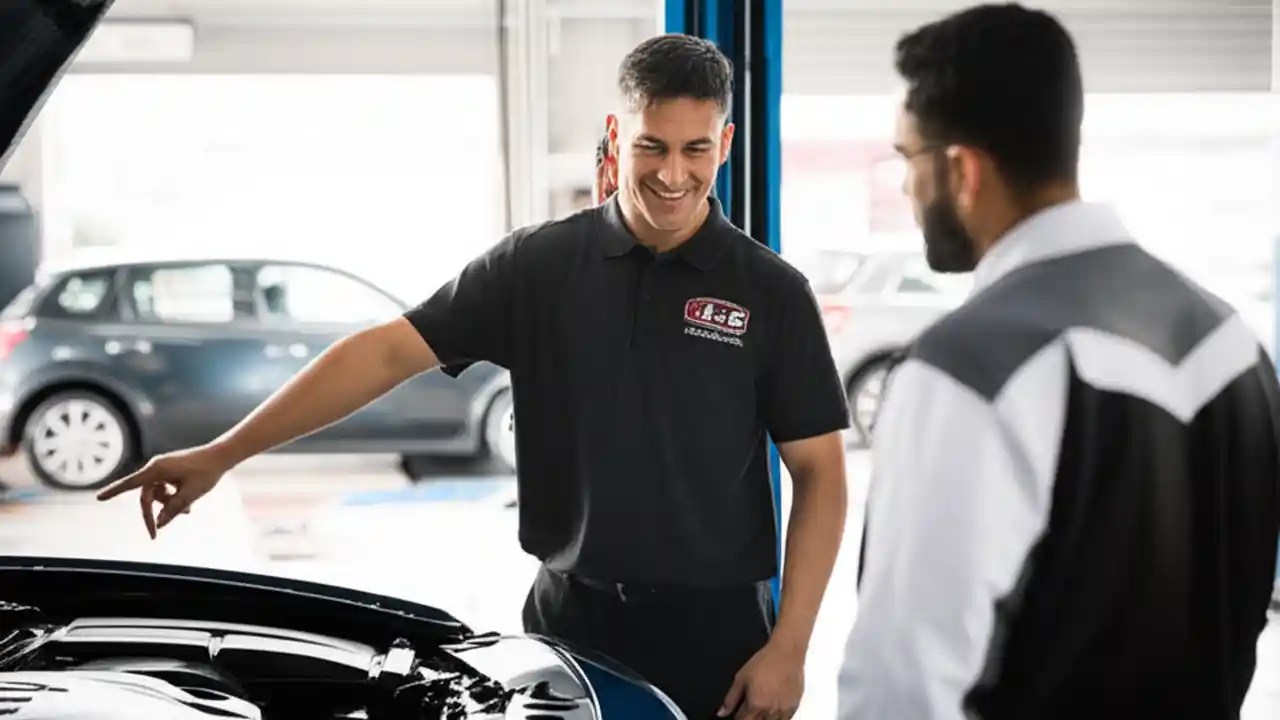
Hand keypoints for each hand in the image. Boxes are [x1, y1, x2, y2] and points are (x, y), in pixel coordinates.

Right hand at [96, 445, 232, 538]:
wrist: (221, 456)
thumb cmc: (207, 472)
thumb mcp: (190, 494)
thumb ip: (174, 509)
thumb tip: (159, 523)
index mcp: (157, 469)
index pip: (131, 483)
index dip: (114, 491)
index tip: (99, 498)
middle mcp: (156, 467)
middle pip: (146, 496)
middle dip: (153, 513)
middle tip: (154, 535)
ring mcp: (163, 469)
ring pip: (157, 495)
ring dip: (168, 505)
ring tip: (187, 510)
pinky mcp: (170, 472)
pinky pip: (164, 490)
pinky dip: (173, 498)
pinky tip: (188, 504)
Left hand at [717, 638, 805, 718]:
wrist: (787, 653)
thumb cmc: (765, 661)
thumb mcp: (741, 677)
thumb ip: (731, 698)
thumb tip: (722, 713)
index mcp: (755, 704)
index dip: (739, 718)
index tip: (739, 713)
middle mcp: (770, 711)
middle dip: (751, 718)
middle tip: (750, 709)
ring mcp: (784, 710)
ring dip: (764, 719)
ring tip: (761, 708)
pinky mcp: (794, 706)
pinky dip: (777, 718)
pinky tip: (773, 709)